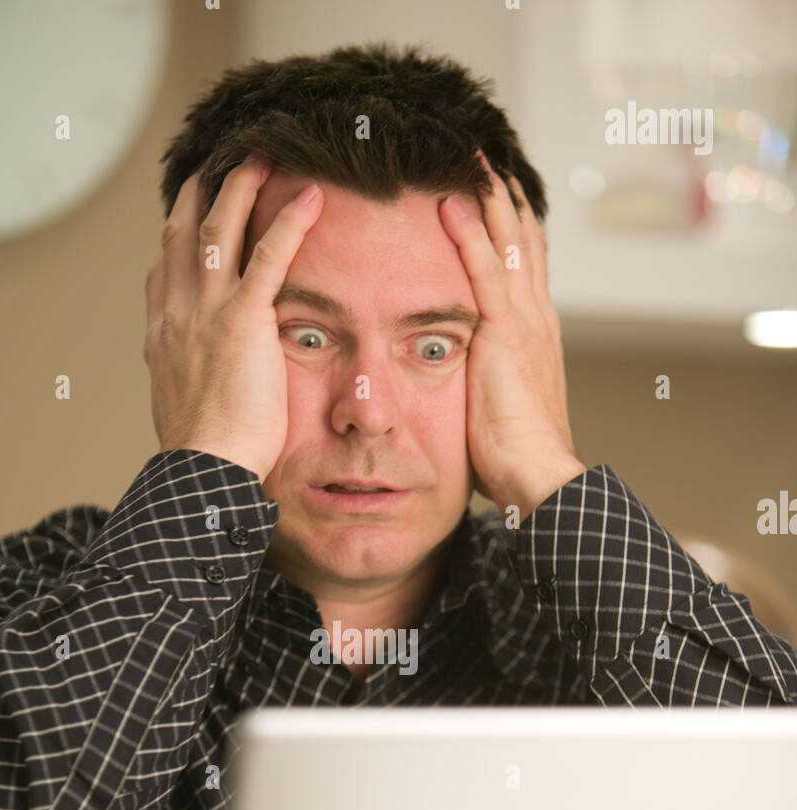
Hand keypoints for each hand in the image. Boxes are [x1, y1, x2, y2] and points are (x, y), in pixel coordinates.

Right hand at [143, 157, 323, 482]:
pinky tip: (311, 196)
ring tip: (263, 156)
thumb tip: (203, 387)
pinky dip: (289, 220)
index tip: (189, 215)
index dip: (177, 237)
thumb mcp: (185, 410)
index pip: (164, 272)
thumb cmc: (204, 454)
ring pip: (220, 227)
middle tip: (220, 162)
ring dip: (242, 185)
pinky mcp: (243, 319)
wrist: (204, 467)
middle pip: (184, 234)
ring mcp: (207, 311)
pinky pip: (268, 256)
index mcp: (161, 337)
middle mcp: (176, 313)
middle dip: (202, 193)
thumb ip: (193, 383)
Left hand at [438, 151, 583, 522]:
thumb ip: (484, 382)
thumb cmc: (516, 457)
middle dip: (504, 196)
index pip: (527, 267)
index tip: (495, 194)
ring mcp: (524, 321)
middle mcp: (536, 318)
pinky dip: (471, 231)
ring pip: (509, 241)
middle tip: (484, 154)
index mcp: (536, 334)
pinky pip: (486, 269)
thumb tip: (463, 384)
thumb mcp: (498, 407)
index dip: (513, 227)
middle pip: (524, 240)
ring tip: (470, 156)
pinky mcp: (505, 332)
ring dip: (488, 196)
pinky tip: (453, 201)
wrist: (537, 473)